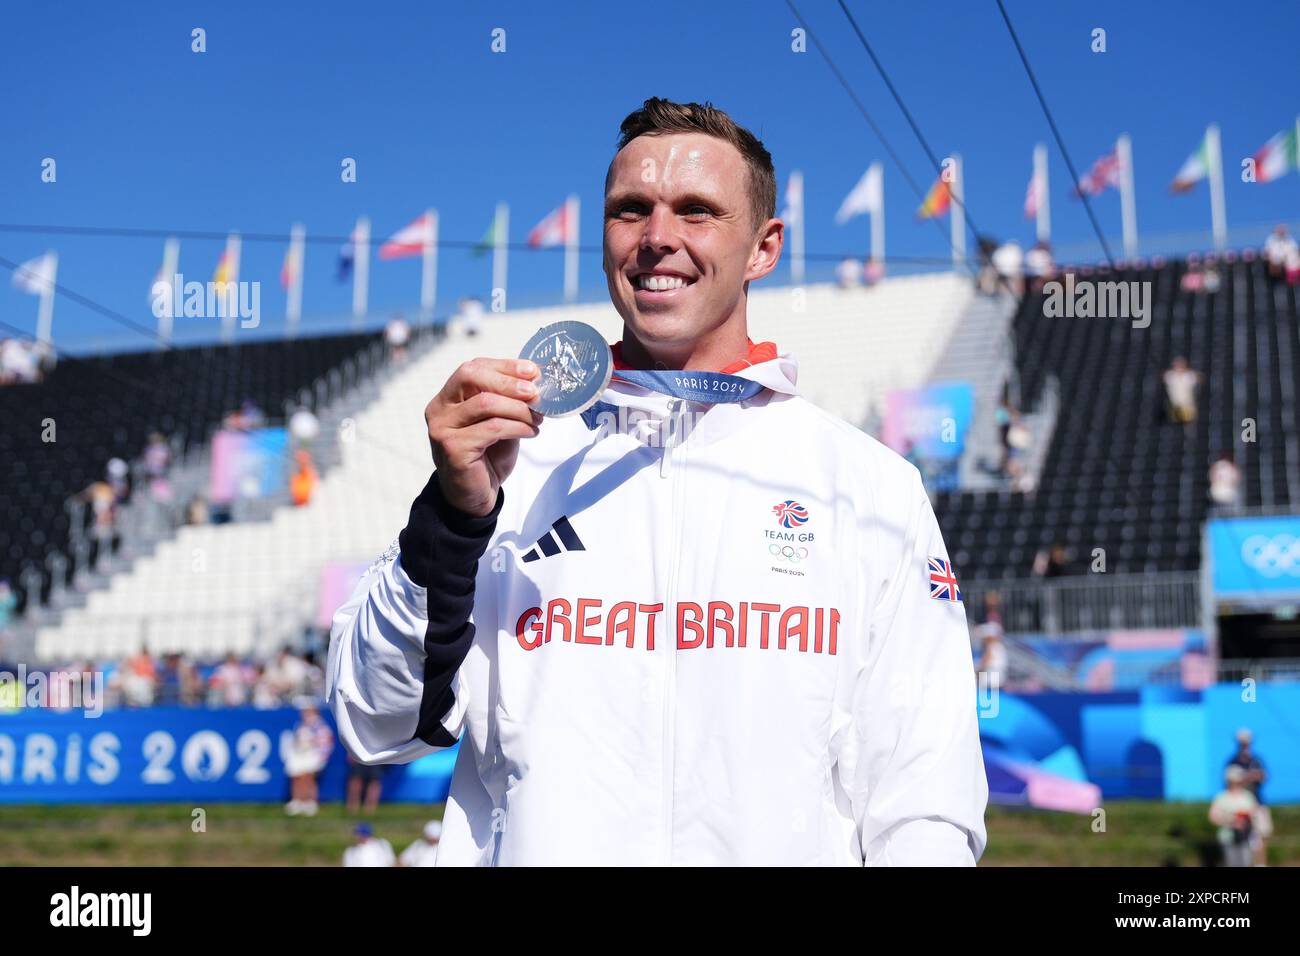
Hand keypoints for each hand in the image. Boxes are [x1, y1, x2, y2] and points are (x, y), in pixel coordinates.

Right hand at [424, 357, 542, 516]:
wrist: (474, 496)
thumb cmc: (487, 456)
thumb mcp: (498, 421)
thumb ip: (507, 400)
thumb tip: (535, 380)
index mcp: (447, 397)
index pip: (473, 368)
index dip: (504, 366)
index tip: (532, 371)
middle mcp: (439, 409)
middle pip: (471, 376)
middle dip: (508, 381)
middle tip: (535, 393)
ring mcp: (442, 429)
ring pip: (485, 403)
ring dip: (519, 409)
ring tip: (537, 419)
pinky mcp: (453, 448)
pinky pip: (492, 428)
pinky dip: (517, 427)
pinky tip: (530, 432)